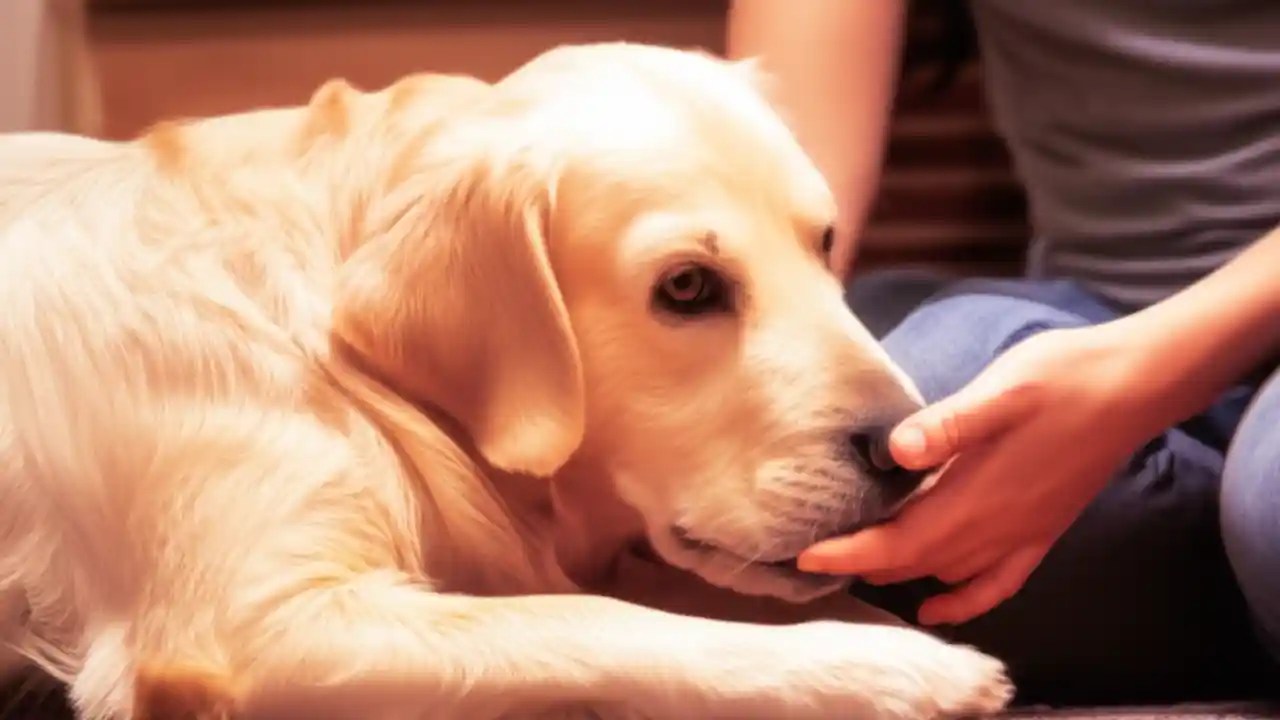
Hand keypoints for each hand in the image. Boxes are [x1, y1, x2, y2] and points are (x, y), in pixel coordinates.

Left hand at [798, 325, 1163, 625]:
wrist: (1135, 386)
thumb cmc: (1064, 378)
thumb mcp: (1001, 388)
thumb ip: (948, 423)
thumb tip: (897, 449)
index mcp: (977, 495)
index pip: (897, 541)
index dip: (848, 553)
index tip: (803, 556)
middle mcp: (996, 527)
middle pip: (914, 563)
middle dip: (862, 563)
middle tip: (816, 553)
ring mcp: (1021, 534)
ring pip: (946, 573)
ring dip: (902, 574)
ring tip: (859, 563)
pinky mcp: (1042, 531)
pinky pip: (996, 584)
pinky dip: (962, 600)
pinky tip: (937, 603)